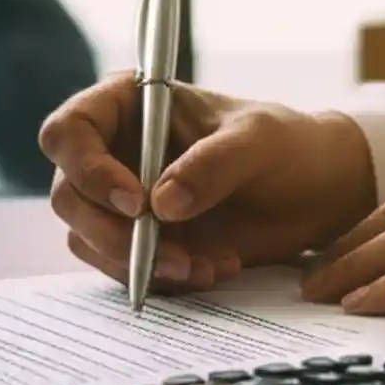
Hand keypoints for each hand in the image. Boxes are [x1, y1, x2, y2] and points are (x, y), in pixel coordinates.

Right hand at [38, 73, 376, 291]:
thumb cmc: (286, 145)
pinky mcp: (138, 241)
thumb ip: (212, 164)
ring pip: (88, 239)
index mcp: (127, 106)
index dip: (87, 169)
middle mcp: (112, 152)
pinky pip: (122, 267)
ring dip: (139, 263)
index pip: (68, 132)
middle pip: (69, 196)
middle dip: (113, 234)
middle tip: (169, 255)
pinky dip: (160, 278)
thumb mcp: (259, 141)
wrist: (316, 193)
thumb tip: (161, 204)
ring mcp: (120, 200)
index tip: (137, 203)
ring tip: (203, 267)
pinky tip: (212, 269)